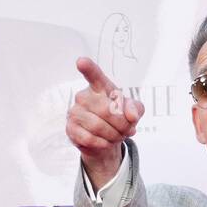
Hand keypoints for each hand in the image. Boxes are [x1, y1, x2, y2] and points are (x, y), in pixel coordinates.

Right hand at [66, 56, 144, 181]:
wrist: (106, 139)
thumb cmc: (118, 119)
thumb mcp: (132, 112)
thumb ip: (135, 109)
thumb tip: (131, 115)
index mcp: (99, 86)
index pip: (94, 75)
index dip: (88, 68)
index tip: (82, 62)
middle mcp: (84, 96)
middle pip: (107, 111)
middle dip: (123, 125)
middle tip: (128, 130)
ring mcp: (75, 112)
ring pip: (98, 127)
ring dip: (114, 136)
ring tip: (118, 136)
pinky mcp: (71, 128)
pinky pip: (89, 139)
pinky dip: (103, 144)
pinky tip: (106, 142)